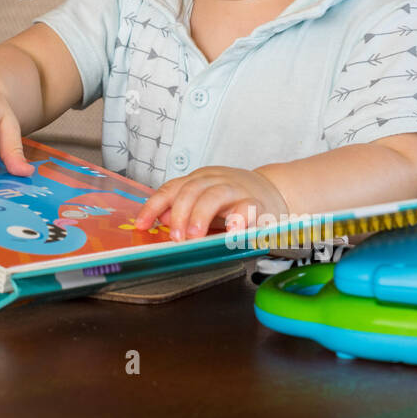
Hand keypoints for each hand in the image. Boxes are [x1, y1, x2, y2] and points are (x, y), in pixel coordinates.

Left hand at [133, 166, 287, 240]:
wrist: (274, 191)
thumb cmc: (234, 200)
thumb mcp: (204, 201)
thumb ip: (182, 209)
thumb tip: (160, 218)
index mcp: (198, 180)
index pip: (170, 189)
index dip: (153, 206)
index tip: (141, 225)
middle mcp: (215, 181)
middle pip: (191, 190)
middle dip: (179, 214)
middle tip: (176, 237)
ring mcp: (236, 190)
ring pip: (215, 195)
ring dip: (201, 216)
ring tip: (195, 235)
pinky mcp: (257, 203)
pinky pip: (247, 208)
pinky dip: (238, 220)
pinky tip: (231, 233)